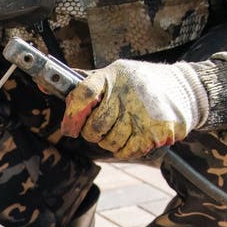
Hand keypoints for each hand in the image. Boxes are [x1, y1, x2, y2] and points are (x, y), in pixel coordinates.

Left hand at [60, 60, 208, 158]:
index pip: (82, 96)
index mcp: (112, 75)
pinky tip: (136, 133)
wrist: (185, 89)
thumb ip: (80, 84)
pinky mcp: (156, 132)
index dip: (72, 116)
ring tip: (125, 125)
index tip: (69, 127)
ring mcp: (142, 113)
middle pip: (93, 128)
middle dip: (94, 131)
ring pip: (109, 143)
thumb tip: (41, 82)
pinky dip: (127, 148)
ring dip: (112, 140)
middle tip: (106, 123)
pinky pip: (127, 151)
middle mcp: (127, 92)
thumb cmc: (139, 83)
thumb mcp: (111, 75)